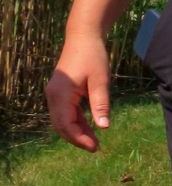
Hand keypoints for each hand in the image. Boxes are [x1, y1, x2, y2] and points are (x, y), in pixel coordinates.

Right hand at [46, 35, 111, 151]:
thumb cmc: (93, 57)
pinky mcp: (60, 93)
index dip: (79, 138)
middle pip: (61, 125)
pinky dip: (76, 122)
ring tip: (95, 141)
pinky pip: (65, 113)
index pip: (66, 124)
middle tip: (96, 147)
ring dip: (77, 131)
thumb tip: (104, 127)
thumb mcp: (100, 81)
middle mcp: (53, 96)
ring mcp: (55, 94)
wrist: (83, 38)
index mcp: (61, 94)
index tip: (95, 147)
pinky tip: (90, 129)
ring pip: (63, 120)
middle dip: (77, 138)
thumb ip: (101, 104)